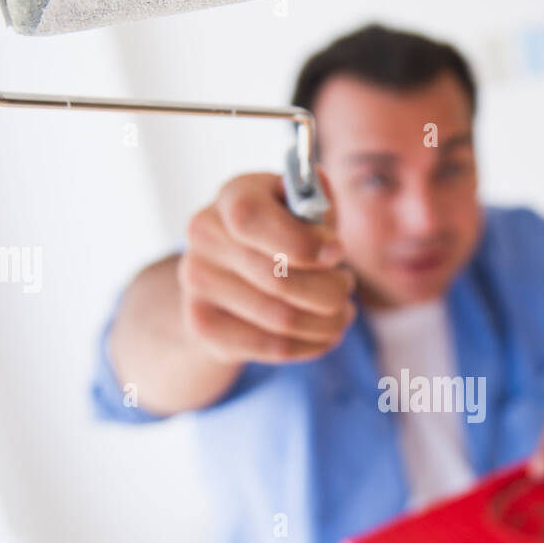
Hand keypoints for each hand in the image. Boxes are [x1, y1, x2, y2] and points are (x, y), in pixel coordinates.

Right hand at [178, 171, 355, 364]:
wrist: (232, 272)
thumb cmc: (282, 232)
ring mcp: (197, 283)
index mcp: (232, 196)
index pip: (251, 219)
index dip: (302, 242)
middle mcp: (205, 236)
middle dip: (330, 289)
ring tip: (342, 313)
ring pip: (283, 318)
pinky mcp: (204, 327)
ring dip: (328, 321)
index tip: (337, 252)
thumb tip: (322, 218)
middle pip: (278, 279)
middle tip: (345, 286)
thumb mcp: (303, 206)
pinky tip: (325, 334)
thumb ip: (317, 202)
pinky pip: (273, 347)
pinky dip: (312, 344)